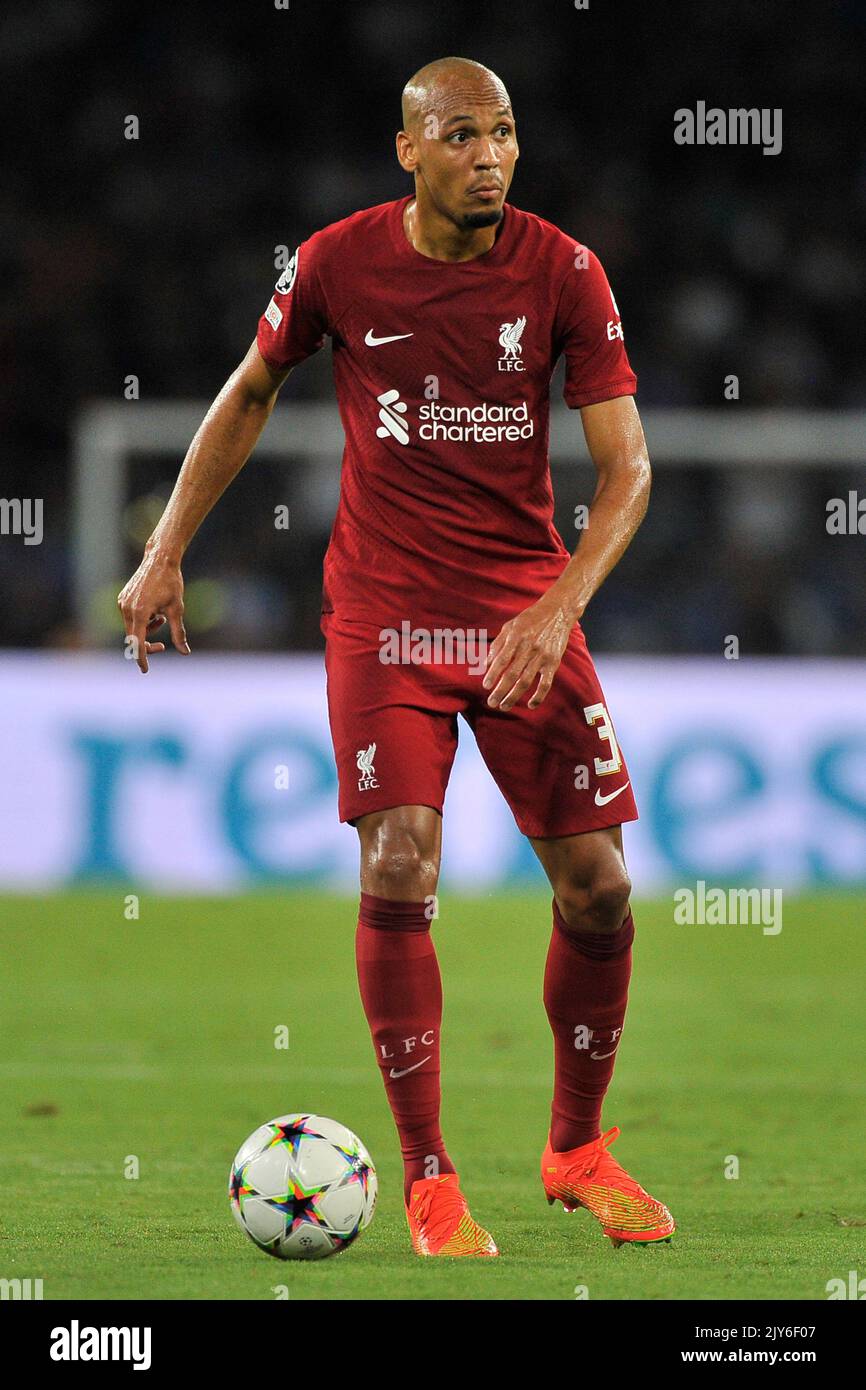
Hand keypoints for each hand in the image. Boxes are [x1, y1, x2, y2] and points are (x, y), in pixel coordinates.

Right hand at [117, 547, 189, 673]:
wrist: (159, 559)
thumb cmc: (171, 583)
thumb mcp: (177, 609)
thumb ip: (179, 633)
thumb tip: (185, 652)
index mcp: (140, 613)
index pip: (138, 643)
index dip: (142, 658)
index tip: (145, 670)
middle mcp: (126, 608)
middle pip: (133, 638)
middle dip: (147, 645)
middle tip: (163, 646)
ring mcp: (122, 603)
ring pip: (132, 628)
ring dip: (146, 630)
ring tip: (161, 619)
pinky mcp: (122, 599)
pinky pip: (130, 618)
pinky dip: (142, 621)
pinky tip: (155, 612)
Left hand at [482, 592, 575, 710]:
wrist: (558, 612)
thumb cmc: (530, 619)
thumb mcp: (510, 626)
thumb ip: (497, 644)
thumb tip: (486, 664)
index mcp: (516, 637)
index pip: (502, 660)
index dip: (492, 674)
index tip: (485, 686)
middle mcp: (529, 647)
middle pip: (512, 674)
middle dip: (500, 690)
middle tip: (492, 702)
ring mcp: (542, 656)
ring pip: (526, 681)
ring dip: (514, 696)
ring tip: (504, 706)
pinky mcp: (553, 662)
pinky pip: (546, 683)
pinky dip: (539, 696)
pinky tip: (530, 705)